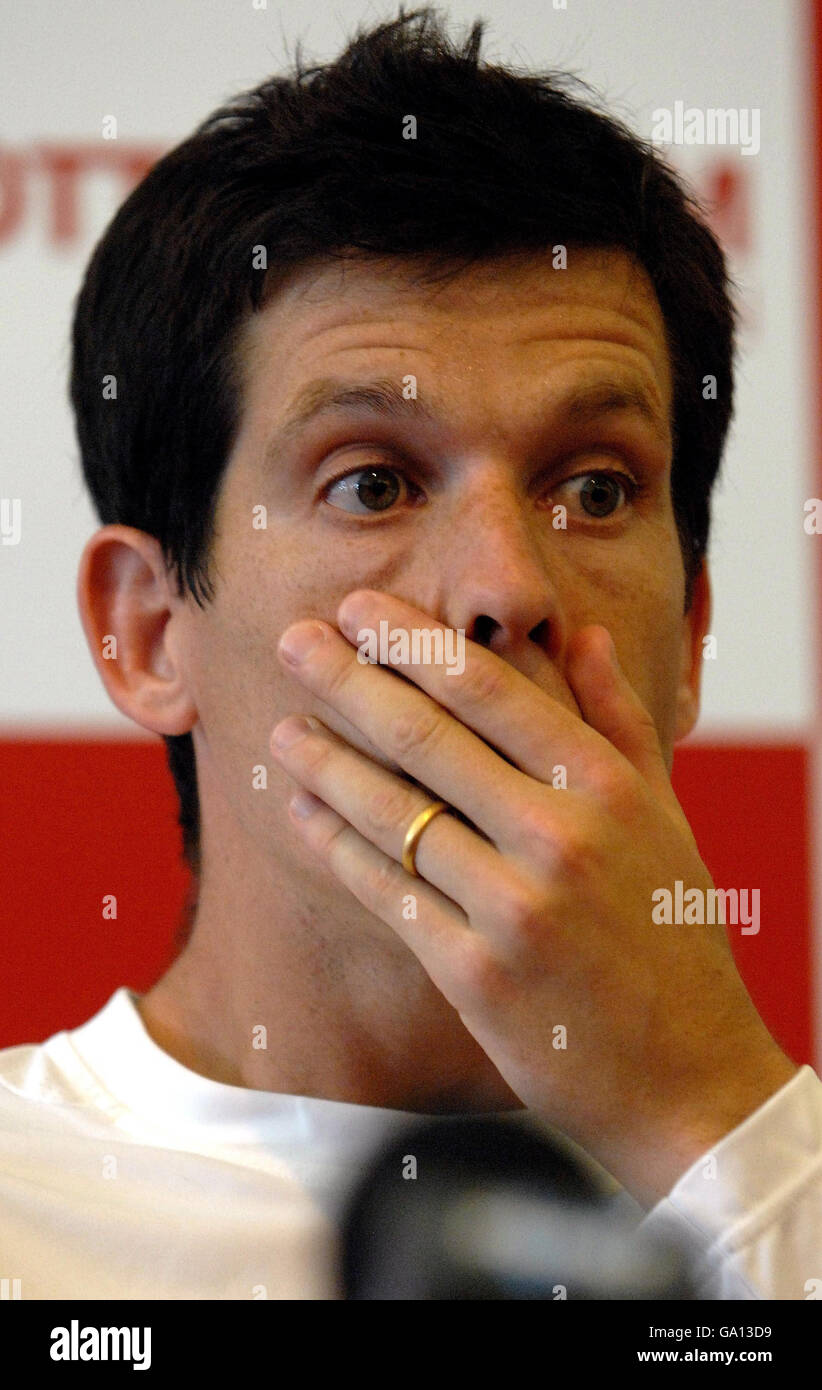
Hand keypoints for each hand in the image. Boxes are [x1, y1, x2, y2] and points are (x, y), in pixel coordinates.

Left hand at [271, 589, 798, 1204]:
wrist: (690, 1075)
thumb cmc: (673, 934)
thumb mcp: (666, 815)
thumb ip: (617, 719)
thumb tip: (578, 633)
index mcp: (606, 786)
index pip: (489, 689)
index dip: (411, 641)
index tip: (358, 609)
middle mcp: (559, 837)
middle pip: (426, 738)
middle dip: (347, 681)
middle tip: (293, 640)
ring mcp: (514, 909)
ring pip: (393, 814)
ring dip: (325, 764)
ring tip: (282, 731)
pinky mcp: (475, 975)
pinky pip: (388, 892)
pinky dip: (338, 847)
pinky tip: (305, 813)